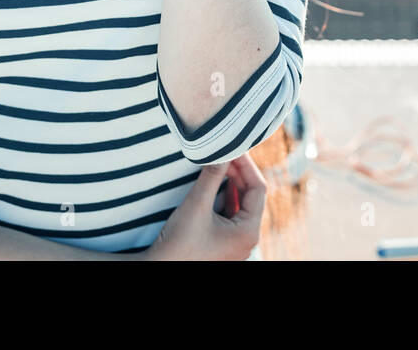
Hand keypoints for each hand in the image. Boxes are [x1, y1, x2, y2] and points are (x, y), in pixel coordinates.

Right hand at [144, 154, 266, 260]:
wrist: (159, 270)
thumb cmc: (179, 243)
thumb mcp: (197, 204)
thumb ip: (212, 176)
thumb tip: (223, 150)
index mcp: (249, 232)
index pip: (258, 189)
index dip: (247, 165)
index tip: (234, 147)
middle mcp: (247, 240)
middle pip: (251, 197)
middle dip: (238, 174)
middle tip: (224, 153)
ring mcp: (236, 244)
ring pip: (240, 205)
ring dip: (230, 185)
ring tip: (218, 165)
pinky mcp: (223, 245)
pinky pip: (230, 216)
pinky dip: (223, 199)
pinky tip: (213, 186)